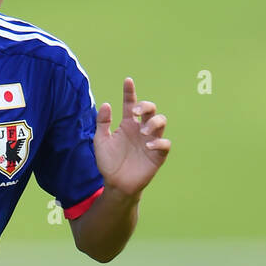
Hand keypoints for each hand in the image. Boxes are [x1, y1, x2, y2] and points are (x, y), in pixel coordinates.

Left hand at [94, 78, 170, 196]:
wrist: (116, 184)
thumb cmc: (109, 163)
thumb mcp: (100, 142)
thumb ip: (102, 123)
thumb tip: (107, 104)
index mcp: (128, 124)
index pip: (131, 104)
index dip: (129, 92)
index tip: (127, 81)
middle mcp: (141, 129)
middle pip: (150, 109)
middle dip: (146, 105)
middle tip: (136, 112)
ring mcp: (150, 141)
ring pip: (161, 122)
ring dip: (154, 122)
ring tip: (143, 131)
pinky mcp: (157, 155)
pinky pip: (164, 144)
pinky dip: (159, 142)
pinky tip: (147, 146)